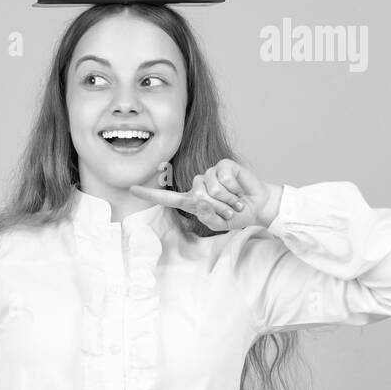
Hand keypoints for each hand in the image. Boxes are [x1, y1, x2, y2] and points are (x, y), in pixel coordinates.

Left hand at [128, 159, 281, 231]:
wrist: (259, 207)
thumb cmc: (238, 215)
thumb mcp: (220, 224)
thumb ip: (207, 217)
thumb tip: (200, 202)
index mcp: (192, 201)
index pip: (166, 198)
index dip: (149, 194)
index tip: (131, 189)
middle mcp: (198, 185)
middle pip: (196, 195)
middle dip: (217, 206)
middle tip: (229, 209)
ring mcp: (210, 173)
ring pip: (210, 187)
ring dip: (227, 198)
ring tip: (235, 201)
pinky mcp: (223, 165)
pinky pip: (222, 176)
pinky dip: (233, 187)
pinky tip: (239, 190)